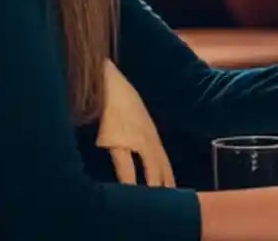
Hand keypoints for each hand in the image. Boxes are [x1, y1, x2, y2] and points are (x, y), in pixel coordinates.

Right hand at [96, 58, 174, 186]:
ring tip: (158, 198)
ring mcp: (135, 138)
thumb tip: (129, 145)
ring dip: (154, 184)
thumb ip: (134, 130)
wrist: (106, 79)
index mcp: (149, 131)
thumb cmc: (116, 93)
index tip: (171, 187)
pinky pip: (125, 165)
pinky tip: (132, 190)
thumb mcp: (132, 112)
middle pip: (161, 164)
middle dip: (165, 182)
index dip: (167, 173)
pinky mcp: (118, 140)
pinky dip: (129, 179)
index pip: (162, 158)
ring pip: (150, 167)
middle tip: (171, 198)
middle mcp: (147, 136)